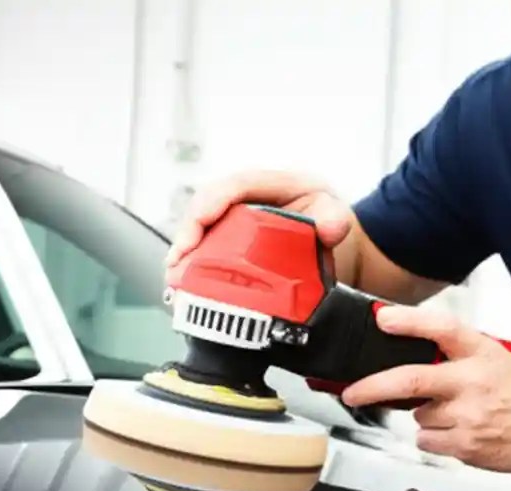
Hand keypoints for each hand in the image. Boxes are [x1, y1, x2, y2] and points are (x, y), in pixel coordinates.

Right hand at [166, 169, 352, 267]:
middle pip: (206, 209)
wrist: (333, 243)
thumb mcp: (336, 214)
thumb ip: (336, 219)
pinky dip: (194, 270)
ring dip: (185, 256)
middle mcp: (246, 199)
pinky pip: (207, 252)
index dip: (210, 204)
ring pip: (201, 233)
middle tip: (178, 263)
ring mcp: (236, 222)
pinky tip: (185, 288)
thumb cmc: (327, 219)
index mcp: (271, 183)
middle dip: (188, 235)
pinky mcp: (231, 244)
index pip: (233, 186)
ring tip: (175, 280)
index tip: (199, 225)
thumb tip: (329, 229)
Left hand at [342, 305, 510, 474]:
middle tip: (352, 393)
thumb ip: (452, 351)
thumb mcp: (492, 357)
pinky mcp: (464, 445)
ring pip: (418, 415)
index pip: (443, 328)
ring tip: (456, 413)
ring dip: (424, 414)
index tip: (383, 319)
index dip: (409, 321)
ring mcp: (468, 416)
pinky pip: (426, 439)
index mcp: (482, 352)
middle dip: (372, 387)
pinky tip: (458, 431)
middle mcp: (474, 382)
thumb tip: (402, 344)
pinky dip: (433, 436)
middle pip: (411, 380)